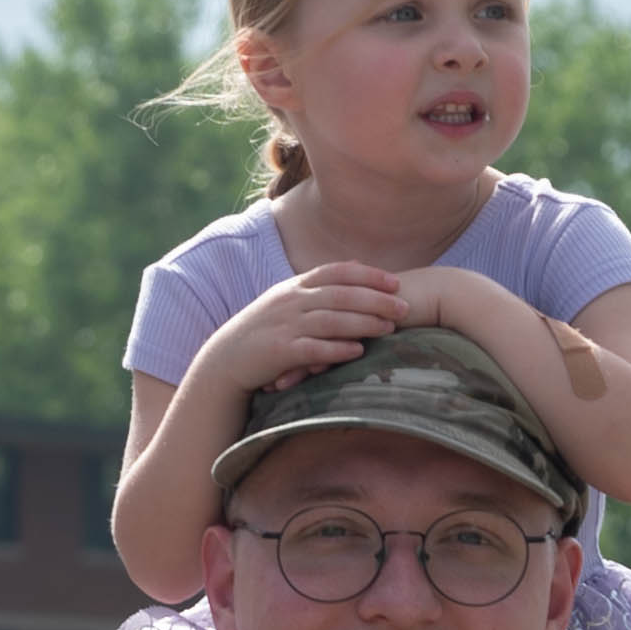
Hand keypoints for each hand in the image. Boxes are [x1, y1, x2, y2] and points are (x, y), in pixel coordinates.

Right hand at [206, 264, 403, 398]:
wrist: (225, 360)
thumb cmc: (264, 333)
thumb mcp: (288, 302)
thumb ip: (320, 288)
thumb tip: (356, 269)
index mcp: (295, 287)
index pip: (336, 272)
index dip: (368, 276)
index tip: (395, 282)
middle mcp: (291, 301)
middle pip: (340, 295)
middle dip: (375, 299)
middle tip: (405, 307)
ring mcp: (285, 325)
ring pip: (330, 319)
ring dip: (363, 322)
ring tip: (390, 327)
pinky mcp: (279, 351)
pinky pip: (312, 348)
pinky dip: (336, 349)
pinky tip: (358, 351)